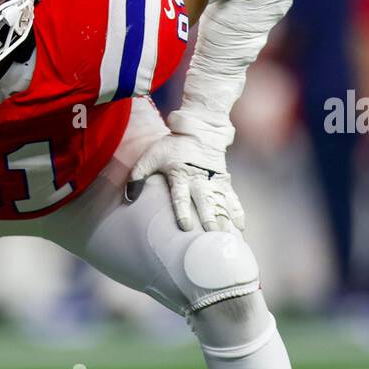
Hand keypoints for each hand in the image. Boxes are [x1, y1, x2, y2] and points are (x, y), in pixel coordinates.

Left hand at [125, 132, 244, 232]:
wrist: (200, 130)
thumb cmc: (171, 146)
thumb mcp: (150, 156)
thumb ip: (137, 176)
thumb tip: (129, 198)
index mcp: (181, 174)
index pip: (181, 196)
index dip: (182, 211)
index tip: (186, 227)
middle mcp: (199, 180)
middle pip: (205, 202)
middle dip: (209, 219)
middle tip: (213, 236)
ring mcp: (214, 181)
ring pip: (221, 203)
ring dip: (224, 220)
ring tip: (227, 238)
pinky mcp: (224, 182)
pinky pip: (233, 199)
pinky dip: (237, 213)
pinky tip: (240, 229)